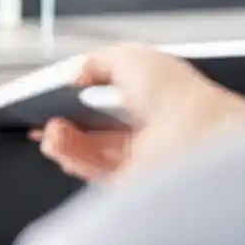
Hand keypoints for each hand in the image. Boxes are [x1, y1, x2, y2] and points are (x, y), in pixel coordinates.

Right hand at [32, 43, 244, 179]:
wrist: (197, 138)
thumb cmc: (176, 95)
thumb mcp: (130, 56)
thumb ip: (98, 62)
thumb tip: (77, 76)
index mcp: (158, 95)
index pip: (114, 98)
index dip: (83, 96)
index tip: (58, 95)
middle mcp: (152, 129)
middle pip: (98, 129)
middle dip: (68, 120)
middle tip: (47, 114)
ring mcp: (143, 160)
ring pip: (92, 153)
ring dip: (63, 139)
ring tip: (47, 128)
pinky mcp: (133, 187)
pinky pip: (94, 173)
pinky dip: (71, 157)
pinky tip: (56, 142)